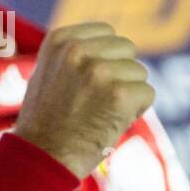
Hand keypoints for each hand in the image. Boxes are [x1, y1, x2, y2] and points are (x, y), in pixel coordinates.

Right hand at [13, 22, 154, 178]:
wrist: (42, 157)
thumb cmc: (46, 121)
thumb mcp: (50, 72)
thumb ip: (77, 54)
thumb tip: (114, 45)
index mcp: (60, 40)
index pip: (107, 33)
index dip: (105, 59)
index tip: (87, 83)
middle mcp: (79, 49)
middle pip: (126, 49)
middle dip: (119, 74)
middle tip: (95, 101)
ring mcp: (99, 71)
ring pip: (138, 72)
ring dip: (127, 94)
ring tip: (100, 113)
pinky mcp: (119, 94)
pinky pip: (147, 94)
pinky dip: (136, 111)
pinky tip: (111, 123)